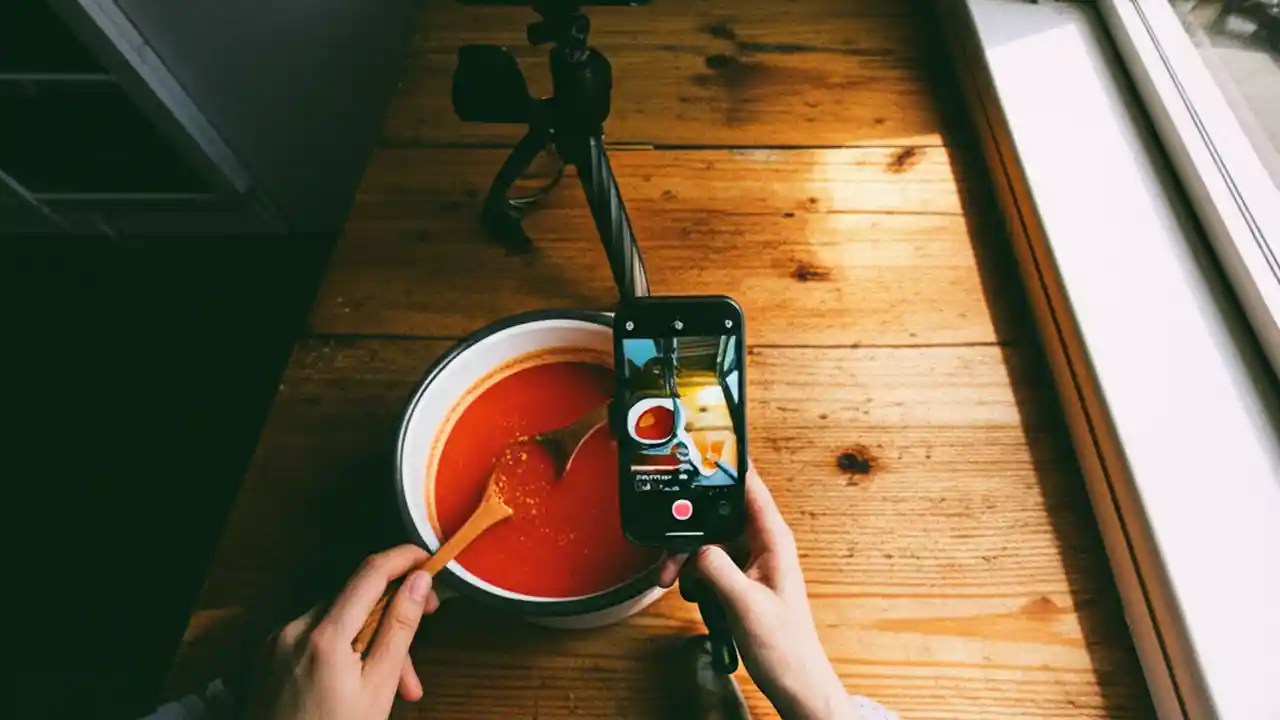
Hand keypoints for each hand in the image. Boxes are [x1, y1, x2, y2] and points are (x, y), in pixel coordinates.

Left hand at [246, 544, 440, 719]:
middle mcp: (294, 629)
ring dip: (371, 640)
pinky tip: (358, 681)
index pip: (371, 572)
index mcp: (324, 635)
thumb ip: (400, 629)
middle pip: (356, 600)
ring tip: (394, 685)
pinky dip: (344, 650)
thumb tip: (420, 582)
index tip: (429, 561)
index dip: (405, 559)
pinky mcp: (271, 655)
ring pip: (338, 620)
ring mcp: (278, 642)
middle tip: (421, 639)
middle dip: (393, 618)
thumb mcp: (379, 688)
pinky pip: (316, 636)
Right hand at [658, 471, 851, 719]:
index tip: (705, 449)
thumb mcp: (746, 604)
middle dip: (690, 528)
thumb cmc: (785, 647)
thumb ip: (717, 569)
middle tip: (669, 544)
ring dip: (686, 555)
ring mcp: (751, 563)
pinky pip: (708, 563)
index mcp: (775, 541)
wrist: (793, 681)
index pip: (752, 488)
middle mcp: (763, 546)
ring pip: (709, 541)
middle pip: (719, 516)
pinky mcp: (740, 580)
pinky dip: (691, 572)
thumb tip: (696, 549)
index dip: (729, 466)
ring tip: (671, 575)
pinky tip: (685, 586)